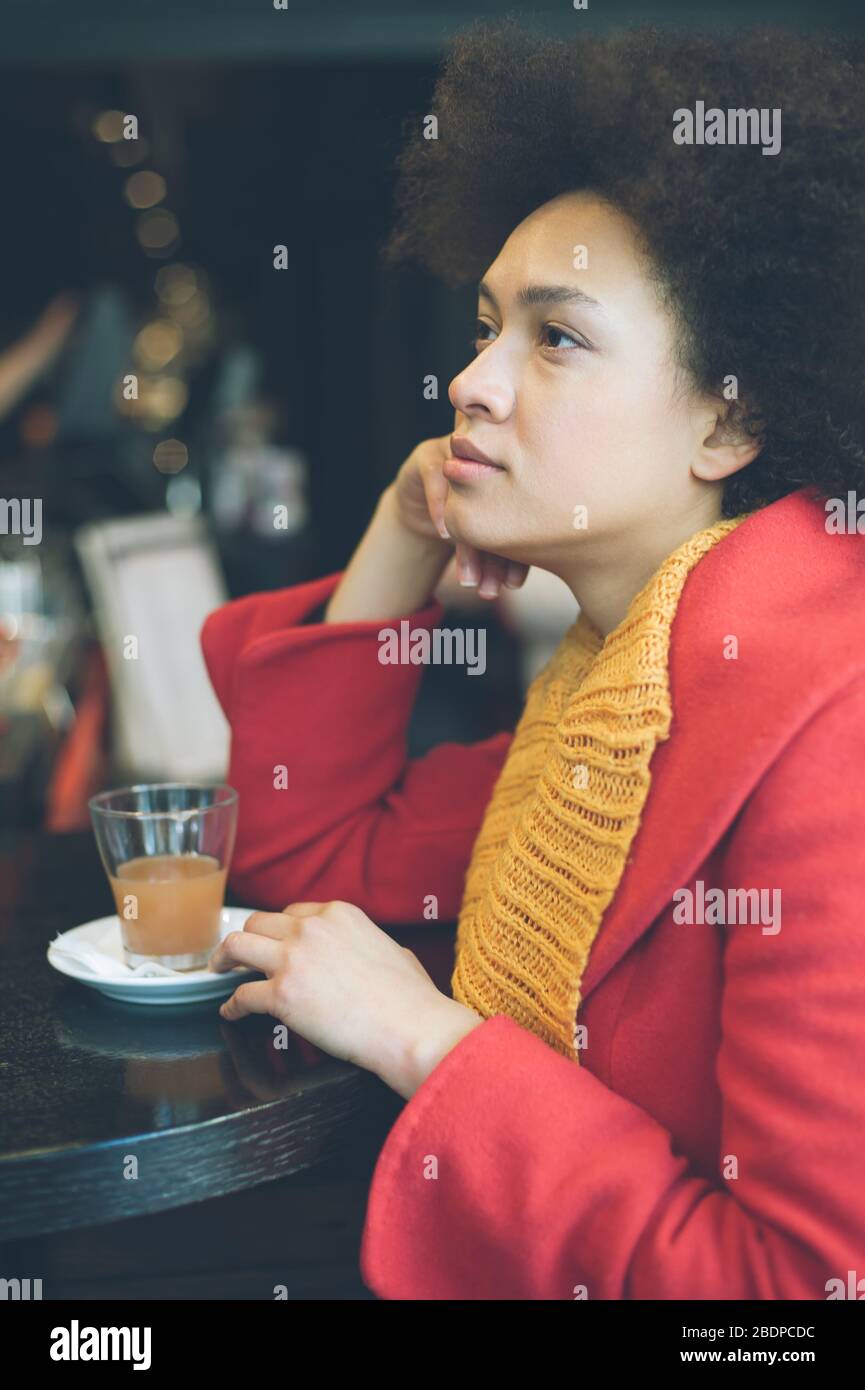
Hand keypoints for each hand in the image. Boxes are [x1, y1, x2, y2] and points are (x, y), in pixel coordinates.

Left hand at [208, 900, 484, 1098]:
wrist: (409, 1026)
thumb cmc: (410, 997)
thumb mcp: (395, 950)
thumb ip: (372, 945)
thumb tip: (375, 956)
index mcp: (338, 914)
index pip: (294, 912)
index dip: (280, 929)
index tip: (275, 941)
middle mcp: (310, 929)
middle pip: (259, 922)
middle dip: (248, 937)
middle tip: (239, 954)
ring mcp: (292, 959)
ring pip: (238, 945)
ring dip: (224, 957)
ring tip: (218, 970)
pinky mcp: (281, 995)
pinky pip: (242, 995)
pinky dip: (232, 1006)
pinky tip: (230, 1013)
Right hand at [392, 427, 528, 599]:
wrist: (421, 505)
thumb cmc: (464, 524)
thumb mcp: (486, 540)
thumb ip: (504, 551)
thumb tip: (513, 586)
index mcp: (517, 481)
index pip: (522, 517)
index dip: (520, 555)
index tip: (512, 586)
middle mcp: (492, 463)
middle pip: (498, 507)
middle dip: (494, 555)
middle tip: (489, 589)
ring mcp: (460, 457)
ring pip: (468, 498)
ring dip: (468, 541)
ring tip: (468, 580)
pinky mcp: (428, 457)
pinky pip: (436, 477)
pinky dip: (441, 506)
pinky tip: (444, 533)